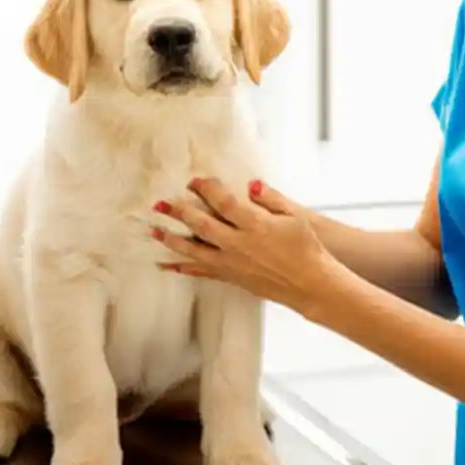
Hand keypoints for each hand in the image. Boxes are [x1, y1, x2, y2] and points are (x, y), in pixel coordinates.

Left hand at [151, 177, 342, 315]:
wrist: (311, 284)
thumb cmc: (306, 248)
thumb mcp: (294, 216)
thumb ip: (271, 198)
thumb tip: (252, 184)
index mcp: (255, 225)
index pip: (224, 202)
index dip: (206, 189)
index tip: (194, 180)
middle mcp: (239, 245)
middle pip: (201, 226)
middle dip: (178, 212)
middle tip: (160, 203)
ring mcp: (233, 263)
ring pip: (194, 251)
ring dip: (172, 239)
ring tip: (154, 230)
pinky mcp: (232, 277)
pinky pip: (201, 272)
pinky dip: (182, 268)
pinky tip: (168, 265)